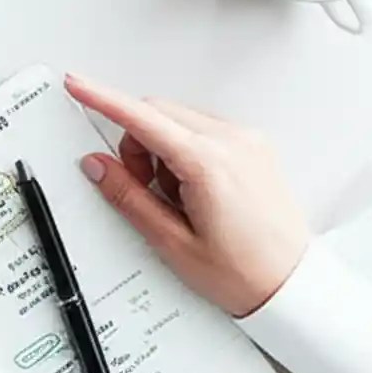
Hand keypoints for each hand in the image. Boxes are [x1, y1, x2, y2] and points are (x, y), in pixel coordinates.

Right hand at [66, 74, 309, 316]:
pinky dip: (183, 152)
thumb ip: (128, 197)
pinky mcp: (253, 148)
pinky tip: (192, 190)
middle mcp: (232, 142)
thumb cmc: (243, 273)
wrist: (293, 286)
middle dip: (134, 143)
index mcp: (209, 164)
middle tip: (138, 187)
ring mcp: (246, 142)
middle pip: (158, 114)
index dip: (103, 99)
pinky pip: (201, 131)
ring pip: (178, 122)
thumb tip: (97, 165)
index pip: (142, 119)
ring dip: (159, 149)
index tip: (78, 85)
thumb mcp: (172, 242)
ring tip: (174, 198)